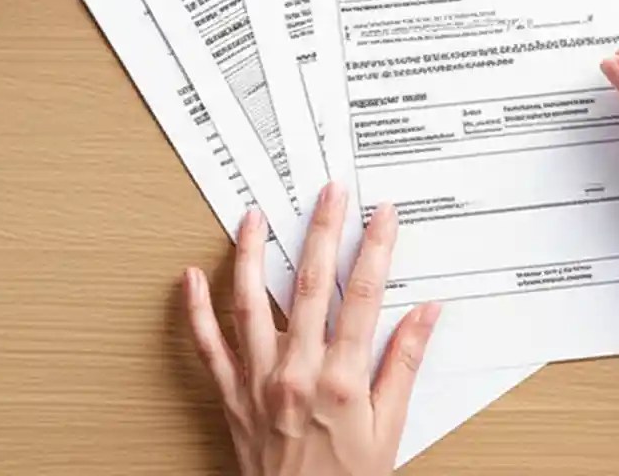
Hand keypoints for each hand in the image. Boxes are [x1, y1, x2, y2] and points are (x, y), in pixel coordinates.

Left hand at [182, 183, 440, 475]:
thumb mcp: (390, 427)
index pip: (363, 296)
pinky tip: (192, 277)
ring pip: (251, 303)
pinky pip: (206, 346)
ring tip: (253, 217)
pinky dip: (196, 310)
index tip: (381, 215)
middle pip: (312, 285)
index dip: (375, 249)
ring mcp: (258, 382)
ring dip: (251, 254)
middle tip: (328, 192)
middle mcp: (296, 373)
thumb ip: (404, 364)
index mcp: (342, 380)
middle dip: (322, 231)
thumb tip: (426, 314)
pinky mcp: (230, 396)